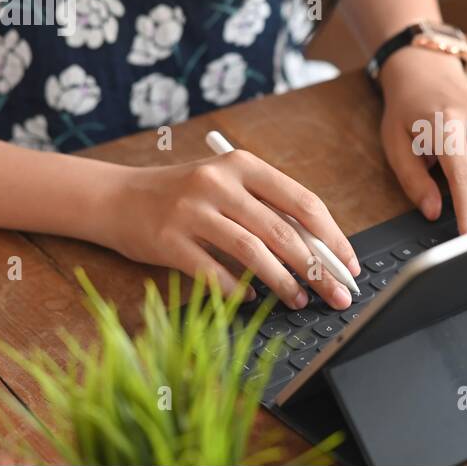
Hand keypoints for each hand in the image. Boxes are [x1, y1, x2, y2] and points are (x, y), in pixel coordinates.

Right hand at [97, 150, 360, 309]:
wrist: (117, 197)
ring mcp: (191, 210)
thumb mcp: (228, 187)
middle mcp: (218, 183)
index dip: (332, 237)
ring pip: (252, 251)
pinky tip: (251, 298)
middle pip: (283, 231)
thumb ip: (268, 210)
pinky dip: (236, 289)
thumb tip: (321, 251)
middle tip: (336, 294)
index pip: (303, 202)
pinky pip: (212, 272)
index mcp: (242, 165)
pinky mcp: (168, 239)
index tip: (350, 264)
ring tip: (299, 300)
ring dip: (282, 282)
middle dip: (317, 269)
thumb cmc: (183, 195)